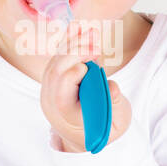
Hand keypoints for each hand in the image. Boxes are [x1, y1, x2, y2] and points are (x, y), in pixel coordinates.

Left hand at [40, 21, 131, 153]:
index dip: (75, 73)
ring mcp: (48, 92)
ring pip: (54, 63)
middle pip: (56, 72)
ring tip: (91, 33)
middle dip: (75, 52)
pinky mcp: (51, 82)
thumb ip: (115, 104)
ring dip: (72, 45)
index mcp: (68, 116)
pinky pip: (56, 59)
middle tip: (95, 42)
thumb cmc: (106, 128)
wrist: (87, 135)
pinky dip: (68, 45)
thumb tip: (112, 87)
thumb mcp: (118, 121)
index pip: (62, 92)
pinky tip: (79, 30)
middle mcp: (52, 104)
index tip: (93, 63)